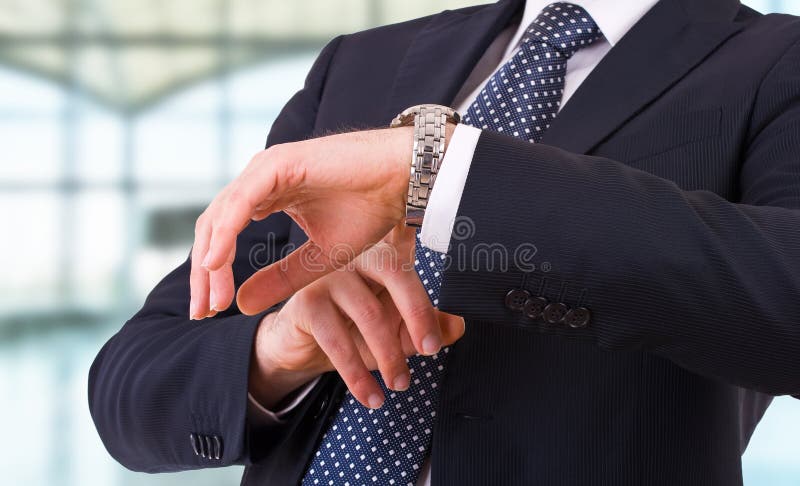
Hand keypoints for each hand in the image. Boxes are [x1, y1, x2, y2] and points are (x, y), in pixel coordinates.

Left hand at [189, 124, 454, 318]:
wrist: (404, 179)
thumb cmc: (371, 210)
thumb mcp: (320, 259)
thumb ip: (281, 278)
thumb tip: (239, 305)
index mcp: (267, 195)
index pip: (224, 236)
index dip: (213, 274)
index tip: (211, 310)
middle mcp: (260, 180)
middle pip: (213, 228)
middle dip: (205, 274)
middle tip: (203, 312)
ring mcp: (267, 169)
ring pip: (221, 216)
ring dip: (210, 260)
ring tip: (211, 298)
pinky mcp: (279, 164)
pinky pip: (241, 202)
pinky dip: (225, 233)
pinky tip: (216, 262)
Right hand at [248, 227, 464, 408]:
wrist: (302, 348)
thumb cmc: (354, 330)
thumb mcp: (396, 332)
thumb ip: (427, 327)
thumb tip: (457, 325)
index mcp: (383, 255)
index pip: (415, 268)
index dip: (428, 299)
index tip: (434, 341)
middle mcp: (356, 255)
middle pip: (395, 272)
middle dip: (417, 316)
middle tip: (428, 354)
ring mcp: (328, 275)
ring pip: (369, 312)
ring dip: (389, 355)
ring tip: (399, 384)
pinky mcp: (306, 302)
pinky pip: (337, 339)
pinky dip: (357, 374)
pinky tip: (370, 395)